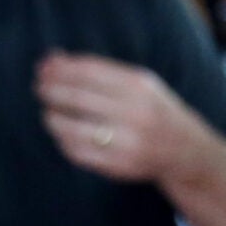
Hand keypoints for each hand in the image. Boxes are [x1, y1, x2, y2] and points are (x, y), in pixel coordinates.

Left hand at [37, 53, 207, 185]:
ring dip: (53, 119)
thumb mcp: (137, 84)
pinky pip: (80, 153)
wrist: (187, 151)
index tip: (43, 68)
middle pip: (79, 98)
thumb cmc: (154, 110)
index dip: (61, 69)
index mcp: (140, 87)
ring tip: (48, 114)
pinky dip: (64, 142)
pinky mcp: (120, 167)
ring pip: (75, 129)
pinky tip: (62, 135)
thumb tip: (52, 59)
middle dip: (52, 91)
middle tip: (39, 88)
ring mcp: (129, 142)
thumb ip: (97, 71)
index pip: (89, 72)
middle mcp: (135, 114)